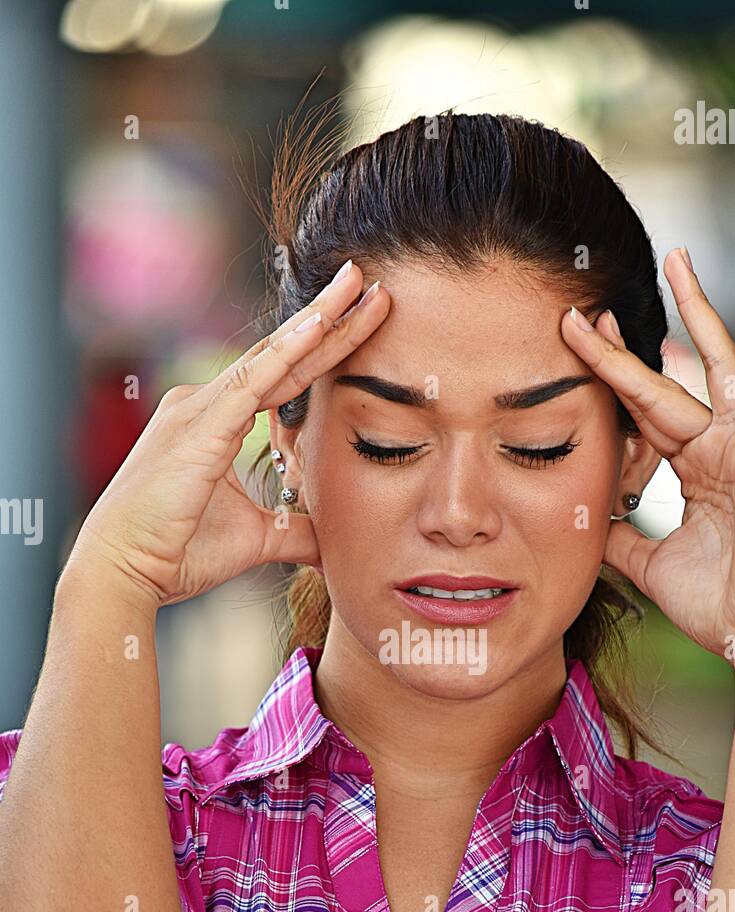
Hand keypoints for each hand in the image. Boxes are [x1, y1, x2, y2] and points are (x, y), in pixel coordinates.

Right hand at [67, 263, 390, 608]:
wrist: (125, 569)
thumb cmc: (177, 551)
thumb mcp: (256, 537)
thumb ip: (295, 531)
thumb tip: (332, 543)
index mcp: (216, 420)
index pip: (284, 376)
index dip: (325, 348)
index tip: (364, 319)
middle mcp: (205, 402)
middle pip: (283, 354)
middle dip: (331, 317)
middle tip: (371, 281)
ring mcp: (200, 408)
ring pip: (274, 356)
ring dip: (320, 320)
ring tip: (359, 283)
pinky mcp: (200, 426)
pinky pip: (253, 380)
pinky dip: (288, 351)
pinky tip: (320, 325)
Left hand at [560, 249, 734, 658]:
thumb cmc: (715, 604)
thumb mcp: (648, 563)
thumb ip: (620, 536)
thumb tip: (591, 519)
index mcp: (697, 469)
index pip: (646, 411)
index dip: (612, 377)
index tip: (577, 339)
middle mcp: (722, 449)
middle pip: (671, 377)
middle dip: (633, 339)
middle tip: (598, 299)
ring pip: (715, 368)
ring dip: (698, 312)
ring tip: (679, 258)